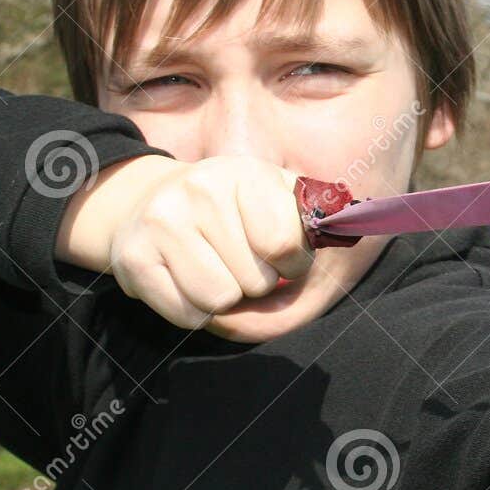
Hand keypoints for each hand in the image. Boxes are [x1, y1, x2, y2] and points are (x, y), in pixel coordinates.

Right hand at [56, 154, 313, 337]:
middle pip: (254, 281)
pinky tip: (185, 281)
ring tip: (213, 271)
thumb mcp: (275, 198)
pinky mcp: (133, 257)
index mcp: (245, 174)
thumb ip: (316, 218)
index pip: (282, 242)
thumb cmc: (229, 210)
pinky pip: (187, 315)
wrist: (147, 202)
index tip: (282, 254)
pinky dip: (194, 311)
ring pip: (219, 301)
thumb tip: (356, 226)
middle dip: (255, 282)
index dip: (292, 261)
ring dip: (224, 299)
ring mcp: (162, 222)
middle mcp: (200, 191)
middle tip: (237, 260)